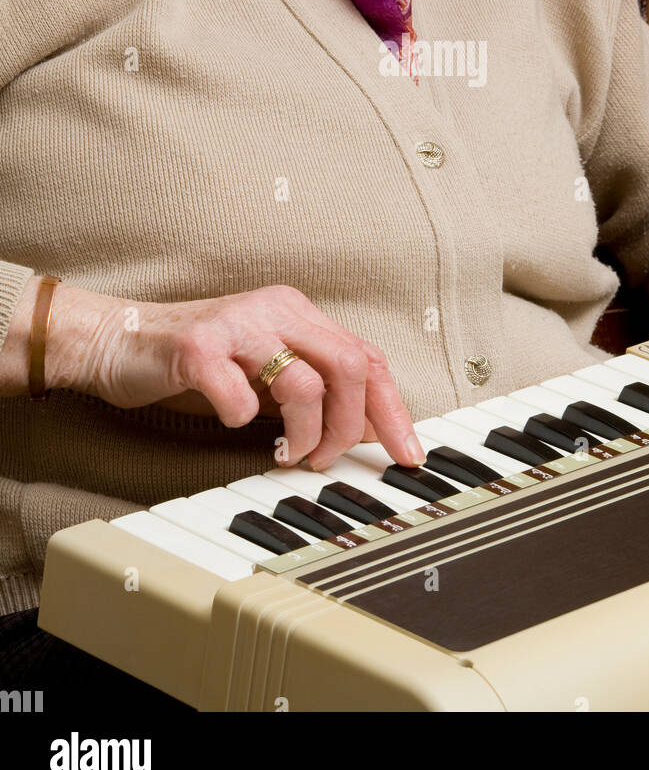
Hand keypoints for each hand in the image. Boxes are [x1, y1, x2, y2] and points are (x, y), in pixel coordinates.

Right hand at [47, 282, 424, 470]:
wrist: (118, 340)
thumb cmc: (196, 363)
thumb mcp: (267, 372)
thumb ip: (316, 389)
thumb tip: (371, 429)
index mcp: (298, 313)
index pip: (368, 358)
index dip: (394, 411)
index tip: (408, 455)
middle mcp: (274, 310)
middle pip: (350, 367)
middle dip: (350, 427)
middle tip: (325, 459)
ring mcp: (236, 325)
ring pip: (305, 383)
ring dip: (305, 434)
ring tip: (286, 454)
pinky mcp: (196, 347)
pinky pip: (239, 394)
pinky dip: (243, 419)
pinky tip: (235, 423)